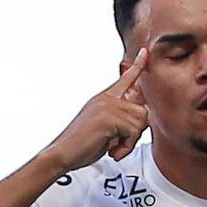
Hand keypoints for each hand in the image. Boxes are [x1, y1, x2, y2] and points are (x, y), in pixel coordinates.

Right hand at [42, 49, 148, 170]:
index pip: (125, 79)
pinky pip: (133, 132)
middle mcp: (107, 99)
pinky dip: (125, 147)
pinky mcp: (108, 117)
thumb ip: (120, 121)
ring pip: (140, 121)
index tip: (145, 52)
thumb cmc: (80, 146)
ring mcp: (107, 106)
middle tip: (119, 144)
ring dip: (130, 141)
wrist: (62, 153)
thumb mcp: (104, 129)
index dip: (138, 65)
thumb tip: (142, 120)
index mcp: (104, 99)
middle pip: (142, 110)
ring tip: (114, 147)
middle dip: (135, 133)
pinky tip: (112, 150)